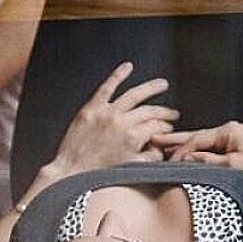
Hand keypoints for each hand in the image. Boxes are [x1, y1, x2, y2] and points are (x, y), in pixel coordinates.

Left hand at [49, 62, 179, 176]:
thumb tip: (159, 149)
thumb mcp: (130, 169)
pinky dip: (118, 75)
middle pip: (150, 111)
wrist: (70, 172)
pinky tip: (127, 67)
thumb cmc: (96, 174)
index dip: (166, 127)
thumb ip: (148, 157)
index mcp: (133, 137)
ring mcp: (106, 113)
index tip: (168, 128)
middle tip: (172, 113)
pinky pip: (107, 87)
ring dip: (151, 88)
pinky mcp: (91, 108)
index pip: (157, 126)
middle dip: (164, 112)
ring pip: (134, 95)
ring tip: (161, 84)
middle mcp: (122, 122)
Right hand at [152, 121, 242, 207]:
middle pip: (197, 136)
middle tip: (153, 139)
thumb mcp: (233, 165)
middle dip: (174, 140)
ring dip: (186, 146)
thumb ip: (208, 161)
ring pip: (204, 143)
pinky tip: (190, 155)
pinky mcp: (239, 147)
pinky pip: (213, 148)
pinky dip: (199, 152)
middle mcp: (231, 130)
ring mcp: (235, 137)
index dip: (179, 152)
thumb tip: (185, 157)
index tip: (165, 162)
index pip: (196, 140)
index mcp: (228, 131)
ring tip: (165, 146)